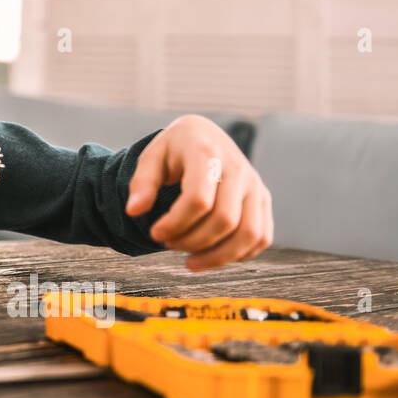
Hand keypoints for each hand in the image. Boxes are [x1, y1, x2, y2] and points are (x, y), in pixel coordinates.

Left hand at [125, 114, 272, 271]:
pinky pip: (261, 237)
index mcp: (207, 153)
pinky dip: (238, 254)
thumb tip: (134, 211)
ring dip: (218, 256)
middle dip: (192, 241)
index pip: (199, 199)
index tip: (155, 233)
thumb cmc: (174, 150)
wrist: (205, 136)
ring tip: (190, 261)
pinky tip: (211, 255)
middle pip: (225, 220)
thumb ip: (141, 183)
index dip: (176, 223)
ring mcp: (255, 185)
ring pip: (249, 233)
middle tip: (168, 244)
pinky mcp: (263, 200)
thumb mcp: (151, 158)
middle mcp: (238, 168)